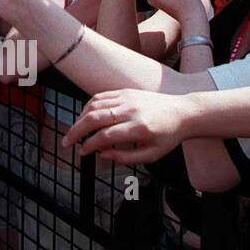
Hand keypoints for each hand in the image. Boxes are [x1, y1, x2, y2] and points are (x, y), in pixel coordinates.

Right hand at [63, 88, 192, 163]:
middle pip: (94, 118)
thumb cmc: (168, 136)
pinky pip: (100, 97)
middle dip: (76, 131)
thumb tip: (103, 155)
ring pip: (94, 105)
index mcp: (139, 128)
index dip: (89, 145)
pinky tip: (84, 117)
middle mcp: (131, 110)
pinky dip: (88, 107)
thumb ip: (126, 157)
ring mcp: (127, 98)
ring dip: (79, 119)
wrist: (182, 112)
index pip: (105, 136)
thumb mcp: (151, 155)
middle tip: (67, 142)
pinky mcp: (125, 92)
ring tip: (75, 132)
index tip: (82, 152)